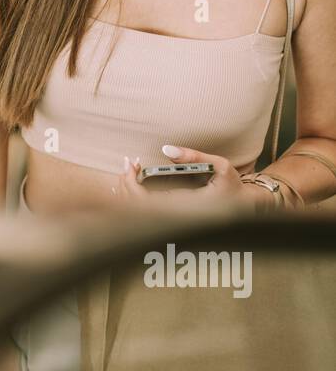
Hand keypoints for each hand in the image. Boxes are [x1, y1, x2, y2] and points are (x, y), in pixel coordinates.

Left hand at [110, 144, 257, 209]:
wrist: (244, 209)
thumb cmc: (233, 187)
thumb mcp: (220, 167)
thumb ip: (195, 157)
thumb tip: (166, 148)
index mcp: (186, 208)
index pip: (146, 203)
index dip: (132, 184)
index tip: (131, 164)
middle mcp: (176, 219)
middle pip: (136, 209)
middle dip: (125, 185)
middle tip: (128, 163)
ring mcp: (173, 222)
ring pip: (139, 214)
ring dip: (128, 191)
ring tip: (129, 170)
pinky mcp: (172, 221)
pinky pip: (147, 213)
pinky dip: (136, 197)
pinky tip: (135, 181)